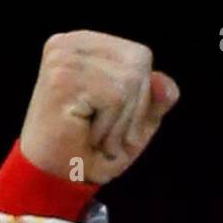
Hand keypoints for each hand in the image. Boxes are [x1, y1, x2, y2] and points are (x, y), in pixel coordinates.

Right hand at [18, 30, 179, 184]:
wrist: (56, 178)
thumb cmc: (92, 149)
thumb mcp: (135, 123)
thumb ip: (155, 100)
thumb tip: (166, 84)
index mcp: (85, 45)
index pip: (140, 55)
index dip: (141, 95)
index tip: (113, 119)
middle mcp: (69, 43)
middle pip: (138, 64)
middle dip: (133, 109)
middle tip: (106, 133)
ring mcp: (62, 58)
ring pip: (128, 81)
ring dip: (120, 123)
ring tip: (96, 136)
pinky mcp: (61, 78)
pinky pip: (115, 98)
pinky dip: (109, 127)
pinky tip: (87, 136)